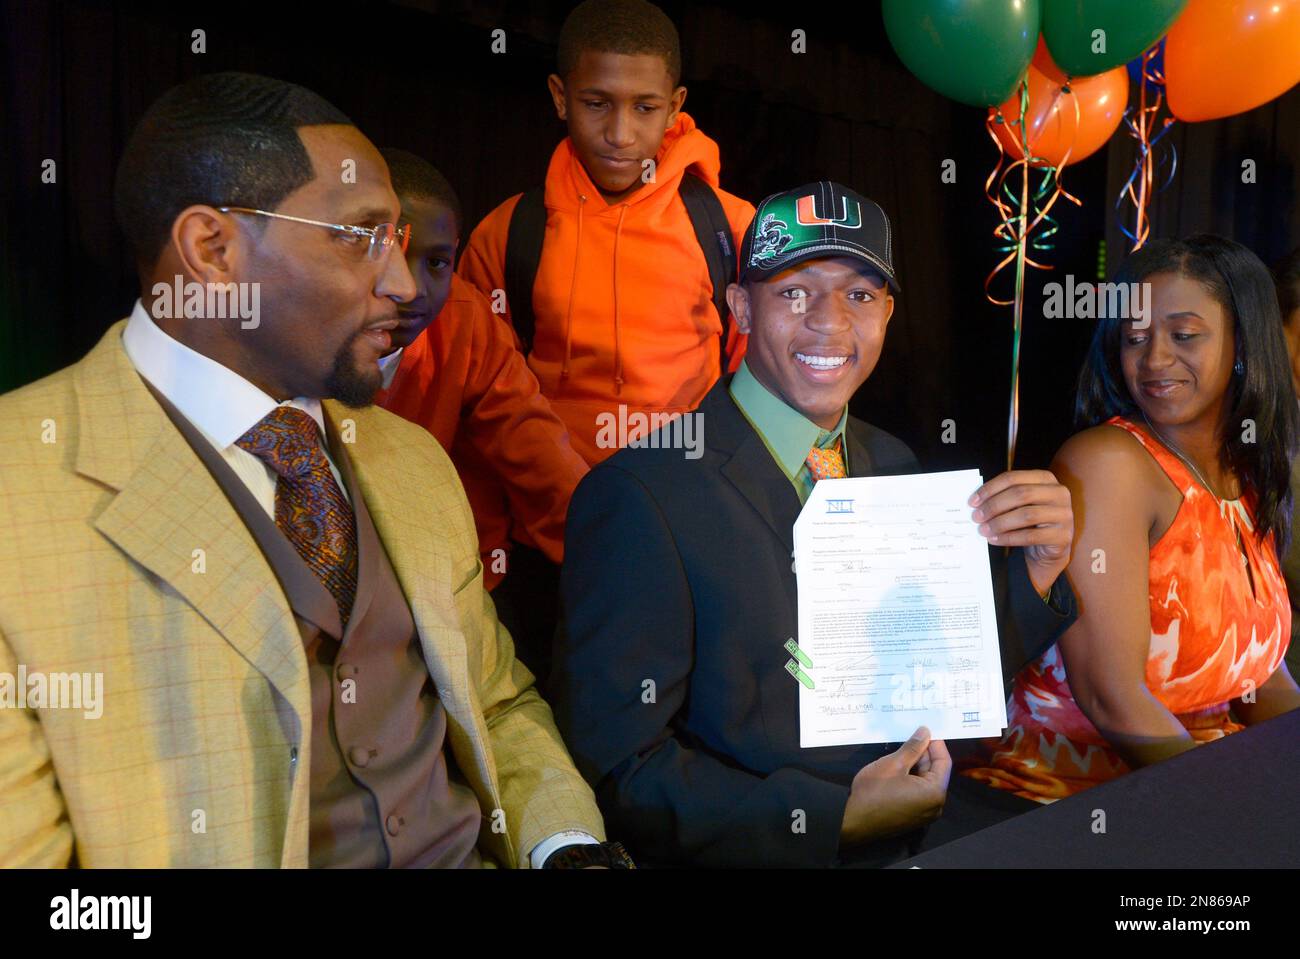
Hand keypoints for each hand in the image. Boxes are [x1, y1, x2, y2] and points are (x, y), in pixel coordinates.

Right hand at [840, 726, 950, 846]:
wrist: (854, 821)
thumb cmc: (874, 792)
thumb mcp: (893, 764)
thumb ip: (913, 747)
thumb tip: (925, 732)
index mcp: (935, 793)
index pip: (944, 762)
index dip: (935, 743)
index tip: (925, 729)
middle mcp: (935, 805)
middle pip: (935, 772)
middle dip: (924, 754)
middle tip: (910, 736)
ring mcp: (923, 813)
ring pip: (925, 782)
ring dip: (915, 765)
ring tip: (901, 749)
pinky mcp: (912, 816)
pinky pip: (917, 793)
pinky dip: (910, 778)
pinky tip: (897, 767)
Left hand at [970, 469, 1072, 595]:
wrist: (1049, 547)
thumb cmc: (1030, 522)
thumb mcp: (1019, 504)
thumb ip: (1004, 497)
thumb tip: (976, 501)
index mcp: (1045, 479)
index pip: (1013, 478)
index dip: (990, 488)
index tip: (973, 501)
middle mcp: (1059, 493)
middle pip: (1021, 494)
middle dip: (994, 506)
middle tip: (976, 517)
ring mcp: (1064, 514)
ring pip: (1026, 515)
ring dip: (1000, 523)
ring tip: (983, 530)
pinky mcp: (1063, 535)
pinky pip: (1031, 536)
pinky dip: (1009, 538)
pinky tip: (994, 540)